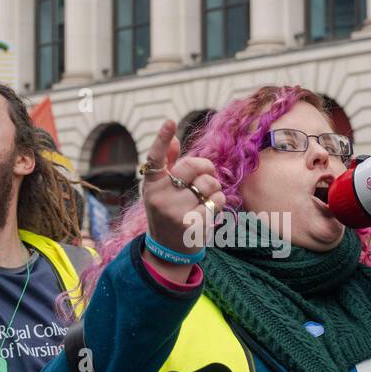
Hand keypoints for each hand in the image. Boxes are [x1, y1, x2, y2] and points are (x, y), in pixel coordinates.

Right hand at [140, 119, 225, 274]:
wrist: (168, 249)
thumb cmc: (167, 211)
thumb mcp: (160, 190)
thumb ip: (166, 165)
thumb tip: (175, 140)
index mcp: (151, 184)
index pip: (155, 157)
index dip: (162, 138)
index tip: (169, 121)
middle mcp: (159, 196)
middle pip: (193, 166)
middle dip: (207, 168)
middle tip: (208, 176)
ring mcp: (174, 211)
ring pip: (209, 184)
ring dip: (214, 188)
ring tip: (206, 198)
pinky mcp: (191, 224)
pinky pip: (218, 200)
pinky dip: (219, 202)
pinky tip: (210, 210)